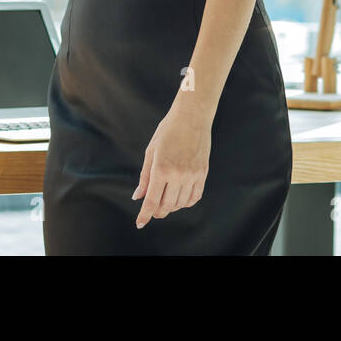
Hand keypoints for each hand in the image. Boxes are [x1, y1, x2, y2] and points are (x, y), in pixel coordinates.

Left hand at [132, 102, 210, 228]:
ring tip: (165, 201)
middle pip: (166, 206)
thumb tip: (138, 196)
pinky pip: (194, 197)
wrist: (192, 116)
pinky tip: (179, 198)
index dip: (144, 215)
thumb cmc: (168, 130)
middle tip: (152, 210)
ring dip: (170, 207)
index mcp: (161, 169)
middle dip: (157, 212)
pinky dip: (185, 202)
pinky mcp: (202, 174)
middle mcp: (177, 175)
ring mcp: (192, 175)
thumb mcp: (151, 152)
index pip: (151, 201)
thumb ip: (144, 177)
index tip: (140, 223)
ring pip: (180, 204)